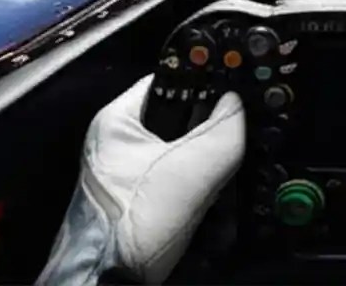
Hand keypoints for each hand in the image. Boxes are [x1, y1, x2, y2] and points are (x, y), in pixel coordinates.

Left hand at [37, 76, 244, 284]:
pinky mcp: (142, 207)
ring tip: (220, 186)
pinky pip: (182, 188)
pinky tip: (211, 209)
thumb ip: (224, 129)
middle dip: (211, 137)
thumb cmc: (129, 225)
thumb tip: (239, 106)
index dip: (203, 81)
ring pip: (186, 159)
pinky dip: (201, 196)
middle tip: (231, 146)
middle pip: (182, 122)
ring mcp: (129, 179)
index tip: (233, 88)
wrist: (106, 283)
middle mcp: (118, 146)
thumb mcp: (191, 169)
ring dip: (210, 171)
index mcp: (118, 121)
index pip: (169, 80)